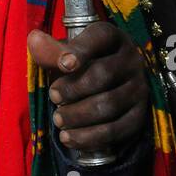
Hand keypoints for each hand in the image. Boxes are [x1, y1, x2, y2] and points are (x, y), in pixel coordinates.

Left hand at [27, 22, 149, 153]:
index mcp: (112, 38)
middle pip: (103, 75)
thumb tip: (34, 40)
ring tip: (58, 119)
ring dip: (79, 115)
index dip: (81, 50)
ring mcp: (139, 89)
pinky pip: (117, 130)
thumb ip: (51, 50)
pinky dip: (90, 137)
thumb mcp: (67, 52)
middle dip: (73, 89)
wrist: (109, 87)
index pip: (99, 38)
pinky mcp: (140, 116)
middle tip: (53, 96)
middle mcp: (131, 60)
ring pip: (109, 105)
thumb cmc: (82, 65)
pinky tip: (70, 137)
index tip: (64, 65)